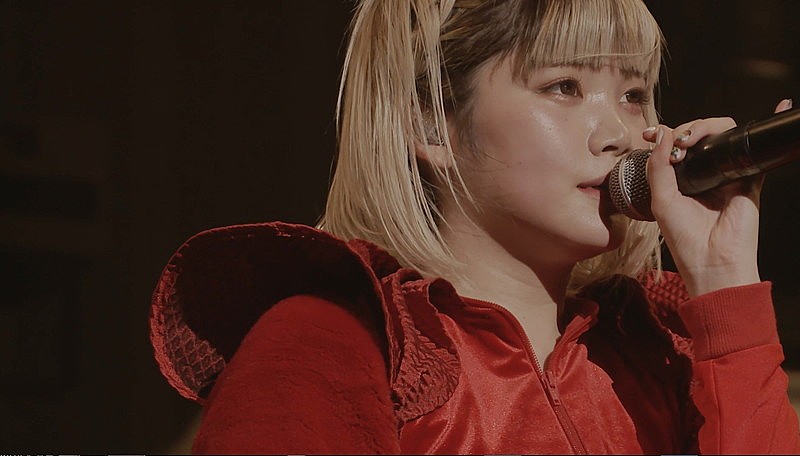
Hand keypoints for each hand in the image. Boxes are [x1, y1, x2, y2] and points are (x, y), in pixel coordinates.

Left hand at [642, 99, 792, 296]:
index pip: (675, 145)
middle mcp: (704, 174)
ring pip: (723, 136)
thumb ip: (658, 167)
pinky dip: (761, 128)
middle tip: (678, 141)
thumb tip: (663, 134)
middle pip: (700, 135)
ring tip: (693, 138)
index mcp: (681, 179)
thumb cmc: (685, 238)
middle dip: (687, 128)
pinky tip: (777, 106)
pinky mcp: (749, 178)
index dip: (666, 133)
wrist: (713, 262)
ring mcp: (727, 174)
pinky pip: (755, 150)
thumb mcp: (661, 199)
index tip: (648, 132)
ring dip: (708, 126)